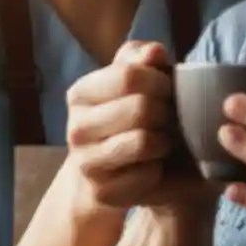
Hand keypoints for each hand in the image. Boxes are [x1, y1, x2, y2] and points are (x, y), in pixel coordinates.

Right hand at [65, 41, 175, 211]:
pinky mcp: (103, 192)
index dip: (159, 79)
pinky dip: (159, 169)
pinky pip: (148, 175)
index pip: (129, 75)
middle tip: (169, 117)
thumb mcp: (131, 81)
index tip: (167, 88)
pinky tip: (153, 165)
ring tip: (163, 139)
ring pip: (144, 142)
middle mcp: (76, 128)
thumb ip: (141, 59)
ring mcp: (86, 163)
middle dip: (166, 111)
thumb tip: (155, 52)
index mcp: (80, 93)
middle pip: (140, 108)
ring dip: (164, 140)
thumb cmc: (125, 116)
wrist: (106, 172)